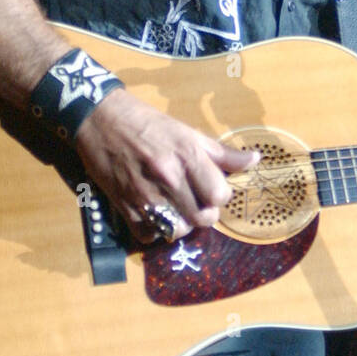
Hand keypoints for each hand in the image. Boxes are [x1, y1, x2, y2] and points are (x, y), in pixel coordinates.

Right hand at [72, 88, 259, 242]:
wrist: (101, 120)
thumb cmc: (148, 123)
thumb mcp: (188, 132)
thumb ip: (222, 153)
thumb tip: (255, 160)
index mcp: (188, 155)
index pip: (221, 195)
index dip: (221, 195)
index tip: (212, 189)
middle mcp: (169, 177)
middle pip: (203, 218)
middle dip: (204, 212)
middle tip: (196, 201)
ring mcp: (145, 195)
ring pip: (178, 231)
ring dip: (182, 224)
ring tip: (177, 209)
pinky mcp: (124, 207)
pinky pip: (149, 236)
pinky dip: (155, 230)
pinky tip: (155, 214)